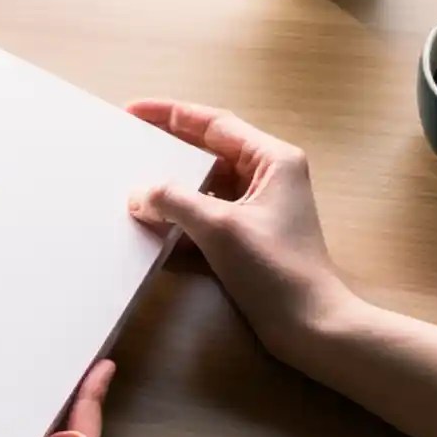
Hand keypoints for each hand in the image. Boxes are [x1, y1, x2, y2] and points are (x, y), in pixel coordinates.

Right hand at [127, 100, 355, 360]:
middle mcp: (267, 177)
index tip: (132, 110)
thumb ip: (175, 202)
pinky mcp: (247, 238)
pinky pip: (205, 216)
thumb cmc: (275, 269)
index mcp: (272, 160)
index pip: (214, 123)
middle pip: (208, 152)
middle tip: (127, 144)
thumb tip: (139, 194)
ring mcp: (257, 209)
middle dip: (167, 150)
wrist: (310, 327)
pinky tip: (150, 225)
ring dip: (170, 188)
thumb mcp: (220, 228)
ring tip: (131, 184)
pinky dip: (179, 219)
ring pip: (204, 186)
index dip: (171, 114)